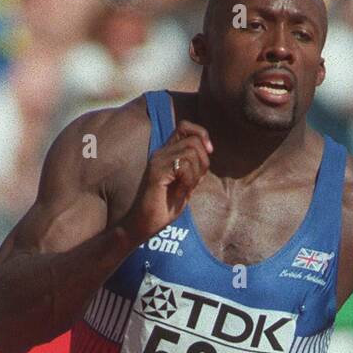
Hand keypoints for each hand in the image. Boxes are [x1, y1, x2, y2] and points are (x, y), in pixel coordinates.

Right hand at [121, 120, 212, 246]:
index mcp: (166, 154)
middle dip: (203, 162)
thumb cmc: (163, 209)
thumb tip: (208, 153)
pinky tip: (180, 192)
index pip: (185, 127)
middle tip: (194, 182)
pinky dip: (189, 181)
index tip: (209, 152)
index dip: (201, 134)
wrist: (143, 225)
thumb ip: (194, 169)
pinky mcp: (157, 172)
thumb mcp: (185, 186)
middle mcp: (160, 153)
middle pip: (193, 140)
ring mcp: (157, 161)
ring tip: (184, 189)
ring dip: (195, 174)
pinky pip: (184, 165)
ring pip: (191, 152)